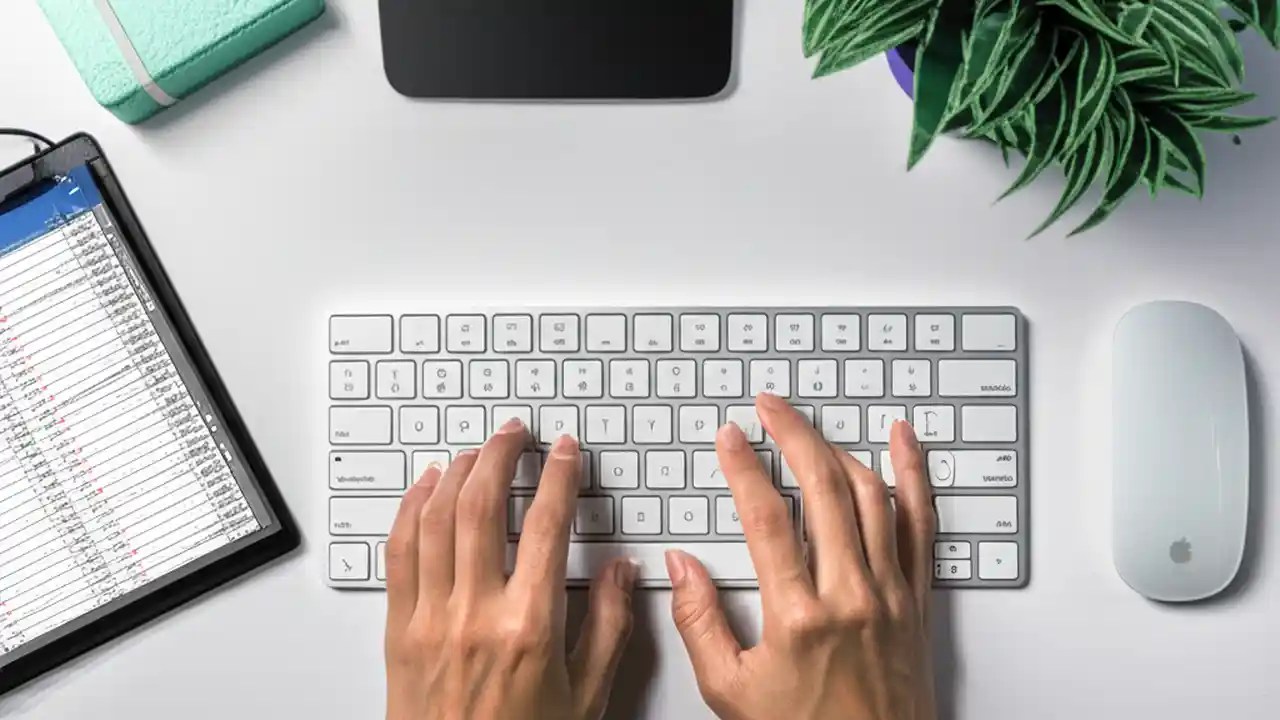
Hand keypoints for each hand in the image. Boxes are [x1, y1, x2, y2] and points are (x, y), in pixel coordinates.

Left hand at [384, 420, 636, 719]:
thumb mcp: (586, 698)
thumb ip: (608, 628)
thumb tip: (622, 572)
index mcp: (529, 626)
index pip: (545, 525)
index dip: (557, 476)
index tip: (564, 452)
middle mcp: (475, 614)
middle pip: (481, 505)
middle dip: (500, 455)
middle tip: (515, 434)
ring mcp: (430, 618)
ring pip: (436, 519)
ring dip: (456, 472)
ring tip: (476, 451)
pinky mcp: (399, 629)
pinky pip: (399, 552)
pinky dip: (410, 509)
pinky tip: (425, 488)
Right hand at [667, 393, 937, 719]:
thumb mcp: (731, 691)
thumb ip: (700, 623)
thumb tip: (681, 567)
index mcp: (799, 617)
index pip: (766, 519)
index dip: (744, 468)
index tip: (729, 437)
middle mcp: (851, 596)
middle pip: (823, 489)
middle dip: (792, 434)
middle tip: (769, 406)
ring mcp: (890, 594)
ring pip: (871, 496)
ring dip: (838, 449)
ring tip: (810, 425)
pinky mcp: (916, 599)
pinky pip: (921, 524)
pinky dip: (913, 475)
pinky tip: (904, 443)